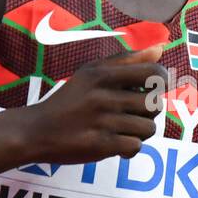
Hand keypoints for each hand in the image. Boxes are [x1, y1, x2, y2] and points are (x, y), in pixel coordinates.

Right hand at [16, 46, 168, 164]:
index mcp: (103, 74)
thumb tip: (160, 49)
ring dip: (139, 132)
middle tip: (132, 113)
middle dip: (149, 111)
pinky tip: (117, 144)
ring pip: (148, 128)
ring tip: (123, 129)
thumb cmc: (70, 100)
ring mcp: (102, 121)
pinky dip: (129, 148)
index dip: (160, 82)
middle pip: (154, 104)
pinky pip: (135, 146)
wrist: (37, 131)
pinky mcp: (100, 145)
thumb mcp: (92, 72)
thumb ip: (127, 60)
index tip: (150, 89)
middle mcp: (103, 96)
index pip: (154, 73)